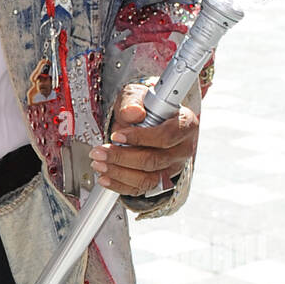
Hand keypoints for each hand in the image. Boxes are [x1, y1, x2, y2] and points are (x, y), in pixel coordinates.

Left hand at [89, 81, 197, 197]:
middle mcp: (183, 148)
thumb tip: (133, 112)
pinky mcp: (161, 179)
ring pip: (148, 179)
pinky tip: (105, 178)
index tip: (117, 136)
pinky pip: (142, 189)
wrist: (147, 117)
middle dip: (122, 157)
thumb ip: (132, 102)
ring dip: (119, 173)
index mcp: (185, 124)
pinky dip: (120, 185)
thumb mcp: (138, 95)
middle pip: (155, 160)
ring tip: (99, 164)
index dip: (140, 138)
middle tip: (100, 151)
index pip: (166, 136)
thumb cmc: (146, 106)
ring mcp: (173, 167)